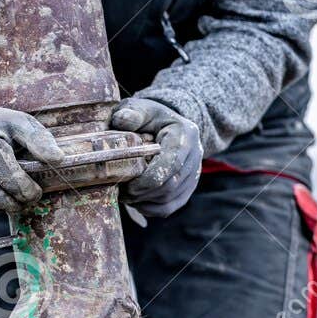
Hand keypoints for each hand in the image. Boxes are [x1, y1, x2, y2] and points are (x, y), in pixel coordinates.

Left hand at [110, 97, 201, 218]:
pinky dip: (149, 208)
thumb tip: (122, 120)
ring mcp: (193, 174)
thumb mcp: (141, 109)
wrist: (166, 125)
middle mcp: (195, 156)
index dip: (147, 180)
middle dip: (143, 193)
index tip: (126, 184)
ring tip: (125, 195)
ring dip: (144, 202)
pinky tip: (135, 201)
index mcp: (186, 135)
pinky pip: (169, 207)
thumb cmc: (150, 117)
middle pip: (170, 186)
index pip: (171, 164)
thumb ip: (132, 113)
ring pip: (169, 200)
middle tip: (121, 192)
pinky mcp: (186, 189)